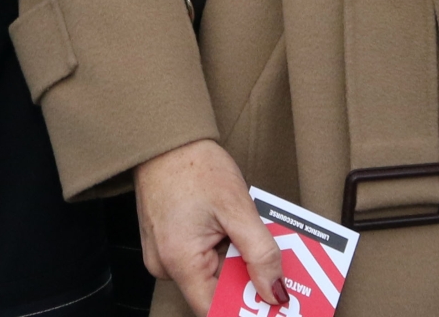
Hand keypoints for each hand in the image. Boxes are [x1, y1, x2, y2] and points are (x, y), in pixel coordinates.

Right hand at [134, 139, 283, 315]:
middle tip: (273, 261)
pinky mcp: (167, 242)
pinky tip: (233, 226)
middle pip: (215, 289)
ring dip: (235, 259)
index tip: (273, 301)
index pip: (215, 309)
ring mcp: (163, 254)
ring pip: (210, 272)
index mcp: (179, 262)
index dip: (245, 307)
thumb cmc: (194, 165)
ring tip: (250, 232)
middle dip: (246, 277)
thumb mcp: (237, 208)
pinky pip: (200, 256)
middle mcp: (165, 265)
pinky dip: (221, 246)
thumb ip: (260, 253)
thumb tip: (275, 292)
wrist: (165, 137)